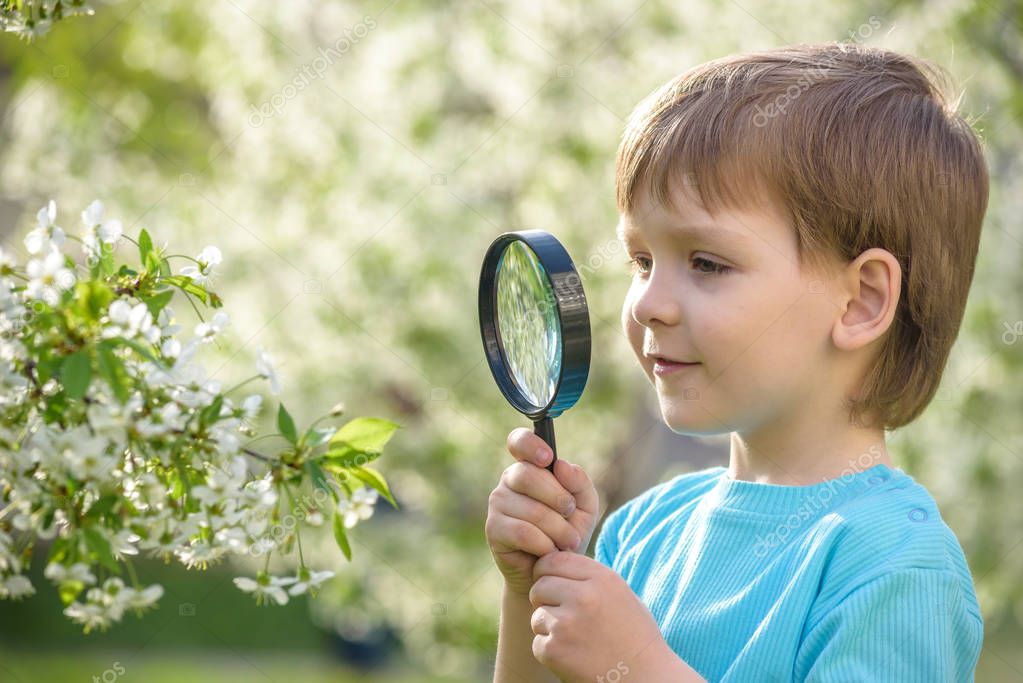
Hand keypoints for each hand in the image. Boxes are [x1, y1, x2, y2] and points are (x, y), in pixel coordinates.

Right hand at [485, 428, 598, 595]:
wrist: (554, 572)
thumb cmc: (568, 533)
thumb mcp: (584, 506)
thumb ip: (580, 482)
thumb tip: (560, 465)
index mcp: (530, 466)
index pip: (519, 441)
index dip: (530, 445)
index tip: (547, 458)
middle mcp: (509, 480)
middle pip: (528, 475)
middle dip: (559, 499)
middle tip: (571, 515)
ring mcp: (498, 503)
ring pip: (531, 509)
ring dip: (558, 529)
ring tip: (569, 541)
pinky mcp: (493, 529)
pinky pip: (523, 532)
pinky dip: (544, 544)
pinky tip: (550, 551)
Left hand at [529, 551, 689, 682]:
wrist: (646, 678)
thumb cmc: (635, 635)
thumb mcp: (620, 593)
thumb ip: (590, 576)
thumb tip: (554, 562)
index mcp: (602, 578)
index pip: (555, 560)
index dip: (547, 571)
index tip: (551, 582)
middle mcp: (583, 596)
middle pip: (540, 586)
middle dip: (546, 599)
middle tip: (564, 616)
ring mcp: (566, 624)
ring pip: (537, 615)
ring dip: (549, 627)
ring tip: (576, 639)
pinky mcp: (554, 650)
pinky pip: (538, 643)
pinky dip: (551, 652)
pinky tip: (574, 657)